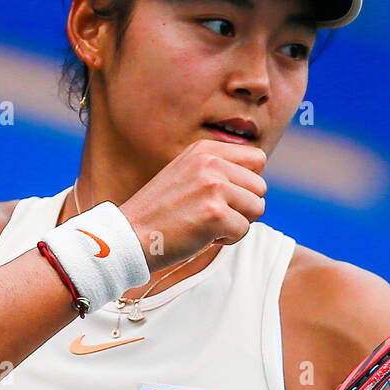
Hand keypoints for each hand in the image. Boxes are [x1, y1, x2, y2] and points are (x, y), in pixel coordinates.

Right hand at [119, 139, 267, 273]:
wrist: (130, 237)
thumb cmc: (159, 213)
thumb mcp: (186, 174)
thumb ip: (218, 170)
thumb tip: (258, 180)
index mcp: (205, 150)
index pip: (257, 160)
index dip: (246, 184)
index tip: (223, 197)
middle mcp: (211, 163)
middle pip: (260, 187)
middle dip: (243, 207)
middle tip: (212, 215)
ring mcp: (214, 187)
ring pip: (256, 209)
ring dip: (236, 223)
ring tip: (206, 224)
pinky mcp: (215, 214)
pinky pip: (243, 230)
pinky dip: (226, 240)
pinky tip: (201, 236)